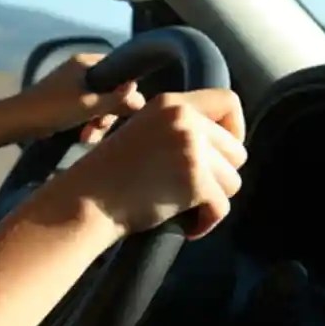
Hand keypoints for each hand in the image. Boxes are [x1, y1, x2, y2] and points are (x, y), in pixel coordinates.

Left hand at [11, 53, 145, 140]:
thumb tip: (141, 98)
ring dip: (98, 123)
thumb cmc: (53, 108)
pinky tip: (83, 138)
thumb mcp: (91, 105)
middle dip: (108, 113)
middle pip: (110, 91)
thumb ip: (118, 101)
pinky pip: (86, 112)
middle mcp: (79, 71)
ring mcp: (71, 88)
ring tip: (88, 137)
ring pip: (98, 105)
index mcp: (85, 63)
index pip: (118, 69)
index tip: (126, 109)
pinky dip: (87, 124)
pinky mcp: (65, 103)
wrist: (18, 121)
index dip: (126, 89)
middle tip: (101, 126)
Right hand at [54, 88, 247, 240]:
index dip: (234, 129)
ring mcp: (191, 149)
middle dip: (220, 175)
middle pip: (237, 150)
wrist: (87, 201)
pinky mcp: (195, 180)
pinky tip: (186, 224)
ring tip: (182, 205)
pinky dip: (206, 222)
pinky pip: (222, 207)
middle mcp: (184, 119)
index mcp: (171, 103)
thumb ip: (181, 128)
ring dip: (213, 199)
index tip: (218, 153)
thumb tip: (225, 144)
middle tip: (190, 189)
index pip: (230, 100)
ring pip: (233, 181)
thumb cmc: (111, 174)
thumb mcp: (145, 130)